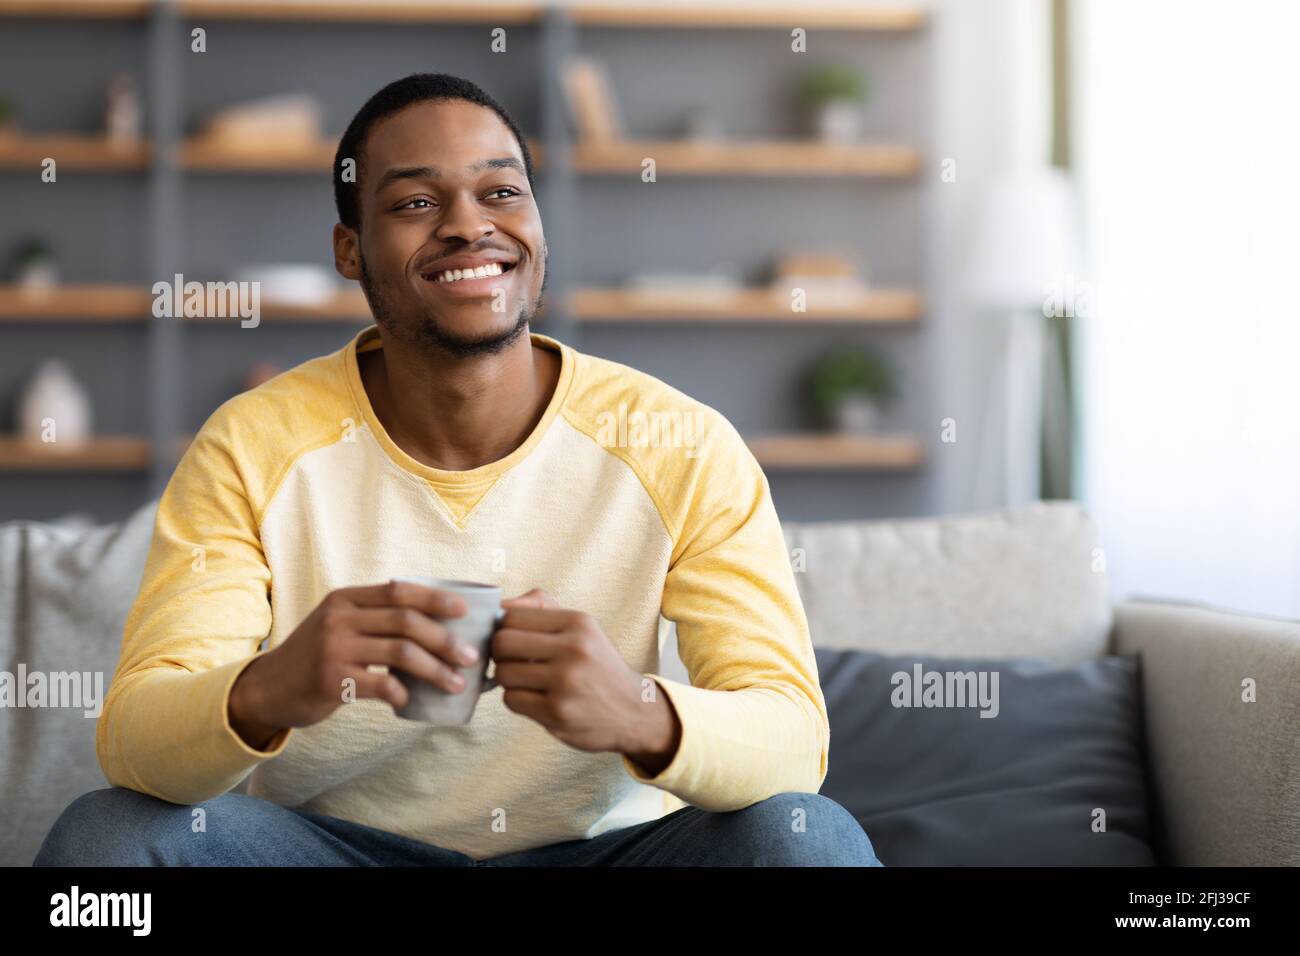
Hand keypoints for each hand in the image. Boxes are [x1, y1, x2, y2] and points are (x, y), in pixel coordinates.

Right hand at [228, 580, 484, 748]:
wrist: (268, 688)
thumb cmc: (316, 656)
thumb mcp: (339, 624)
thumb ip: (375, 617)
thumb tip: (436, 622)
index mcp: (346, 598)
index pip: (399, 590)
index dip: (435, 598)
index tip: (464, 610)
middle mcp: (340, 618)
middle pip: (406, 622)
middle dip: (444, 639)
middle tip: (471, 656)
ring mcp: (334, 648)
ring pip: (400, 653)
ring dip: (435, 669)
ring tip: (456, 682)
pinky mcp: (330, 680)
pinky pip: (380, 686)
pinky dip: (402, 693)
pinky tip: (409, 701)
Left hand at [492, 589, 680, 770]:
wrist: (634, 711)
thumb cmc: (598, 666)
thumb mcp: (581, 628)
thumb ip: (541, 608)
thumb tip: (499, 604)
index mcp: (578, 622)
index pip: (513, 615)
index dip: (503, 628)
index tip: (512, 639)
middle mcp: (574, 649)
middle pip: (502, 642)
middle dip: (500, 654)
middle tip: (513, 661)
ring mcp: (565, 683)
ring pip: (503, 673)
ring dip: (508, 680)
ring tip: (527, 681)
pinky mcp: (557, 712)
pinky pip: (511, 700)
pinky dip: (517, 700)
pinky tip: (537, 699)